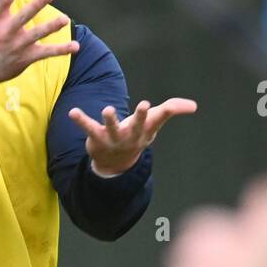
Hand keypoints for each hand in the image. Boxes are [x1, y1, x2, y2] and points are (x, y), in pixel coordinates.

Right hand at [0, 0, 74, 94]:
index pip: (3, 0)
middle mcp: (5, 32)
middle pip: (23, 17)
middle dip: (36, 6)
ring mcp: (16, 46)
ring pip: (36, 35)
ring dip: (51, 27)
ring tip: (65, 19)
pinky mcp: (25, 58)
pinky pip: (45, 54)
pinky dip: (60, 50)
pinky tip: (75, 46)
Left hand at [69, 96, 196, 176]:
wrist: (116, 163)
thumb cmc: (137, 135)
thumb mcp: (154, 123)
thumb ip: (172, 110)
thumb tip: (194, 106)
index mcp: (145, 130)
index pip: (156, 119)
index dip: (158, 112)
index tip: (154, 103)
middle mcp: (130, 136)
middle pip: (136, 126)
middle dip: (140, 117)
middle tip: (143, 105)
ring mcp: (113, 138)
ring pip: (112, 129)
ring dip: (110, 119)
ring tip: (108, 109)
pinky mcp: (96, 138)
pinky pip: (88, 128)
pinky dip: (80, 120)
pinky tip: (72, 112)